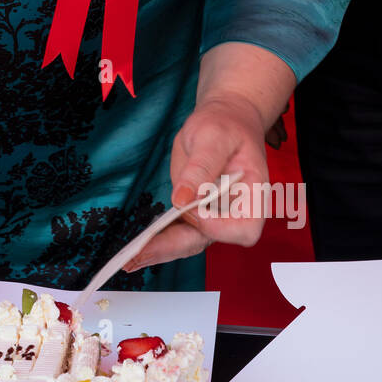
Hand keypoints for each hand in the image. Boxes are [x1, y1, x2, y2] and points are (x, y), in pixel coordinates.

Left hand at [125, 94, 269, 270]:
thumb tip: (182, 199)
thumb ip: (202, 167)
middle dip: (173, 248)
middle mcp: (234, 212)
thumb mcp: (213, 137)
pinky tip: (136, 249)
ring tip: (129, 261)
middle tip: (139, 254)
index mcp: (252, 195)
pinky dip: (158, 241)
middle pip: (208, 240)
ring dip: (161, 250)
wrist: (224, 120)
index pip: (243, 230)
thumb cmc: (225, 125)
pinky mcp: (193, 211)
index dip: (217, 226)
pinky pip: (178, 231)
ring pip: (189, 241)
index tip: (192, 209)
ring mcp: (212, 214)